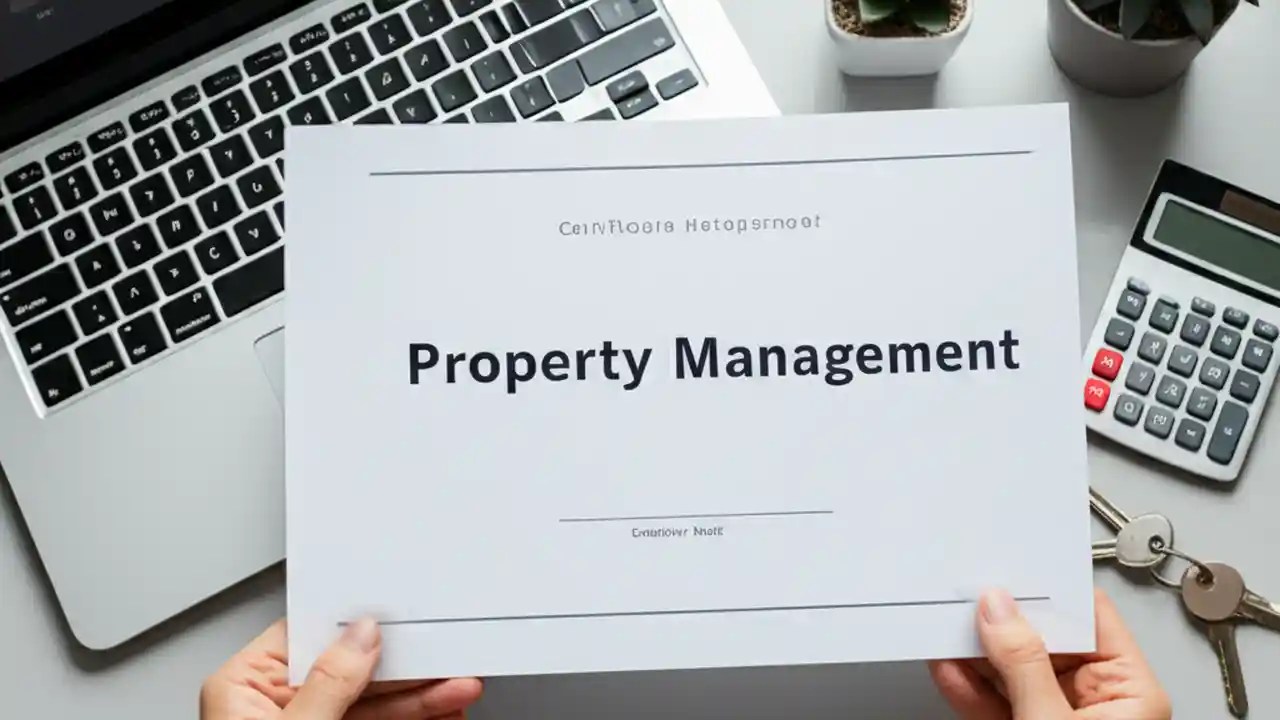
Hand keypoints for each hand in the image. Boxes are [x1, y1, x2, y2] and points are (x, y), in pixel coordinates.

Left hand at [201, 618, 482, 719]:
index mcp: (242, 688)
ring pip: (372, 703)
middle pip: (348, 669)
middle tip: (444, 659)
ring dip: (419, 698)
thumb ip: (330, 683)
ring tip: (456, 691)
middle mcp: (271, 708)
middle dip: (404, 669)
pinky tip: (439, 714)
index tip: (397, 619)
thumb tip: (360, 636)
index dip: (354, 623)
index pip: (306, 634)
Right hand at [928, 588, 1170, 719]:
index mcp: (1131, 692)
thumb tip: (1000, 612)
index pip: (1090, 618)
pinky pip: (992, 698)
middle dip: (998, 624)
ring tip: (944, 632)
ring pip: (1011, 670)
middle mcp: (1098, 702)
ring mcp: (1057, 717)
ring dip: (973, 654)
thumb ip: (1025, 667)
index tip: (1006, 576)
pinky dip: (966, 685)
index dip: (1047, 594)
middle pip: (1043, 641)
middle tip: (964, 602)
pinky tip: (947, 668)